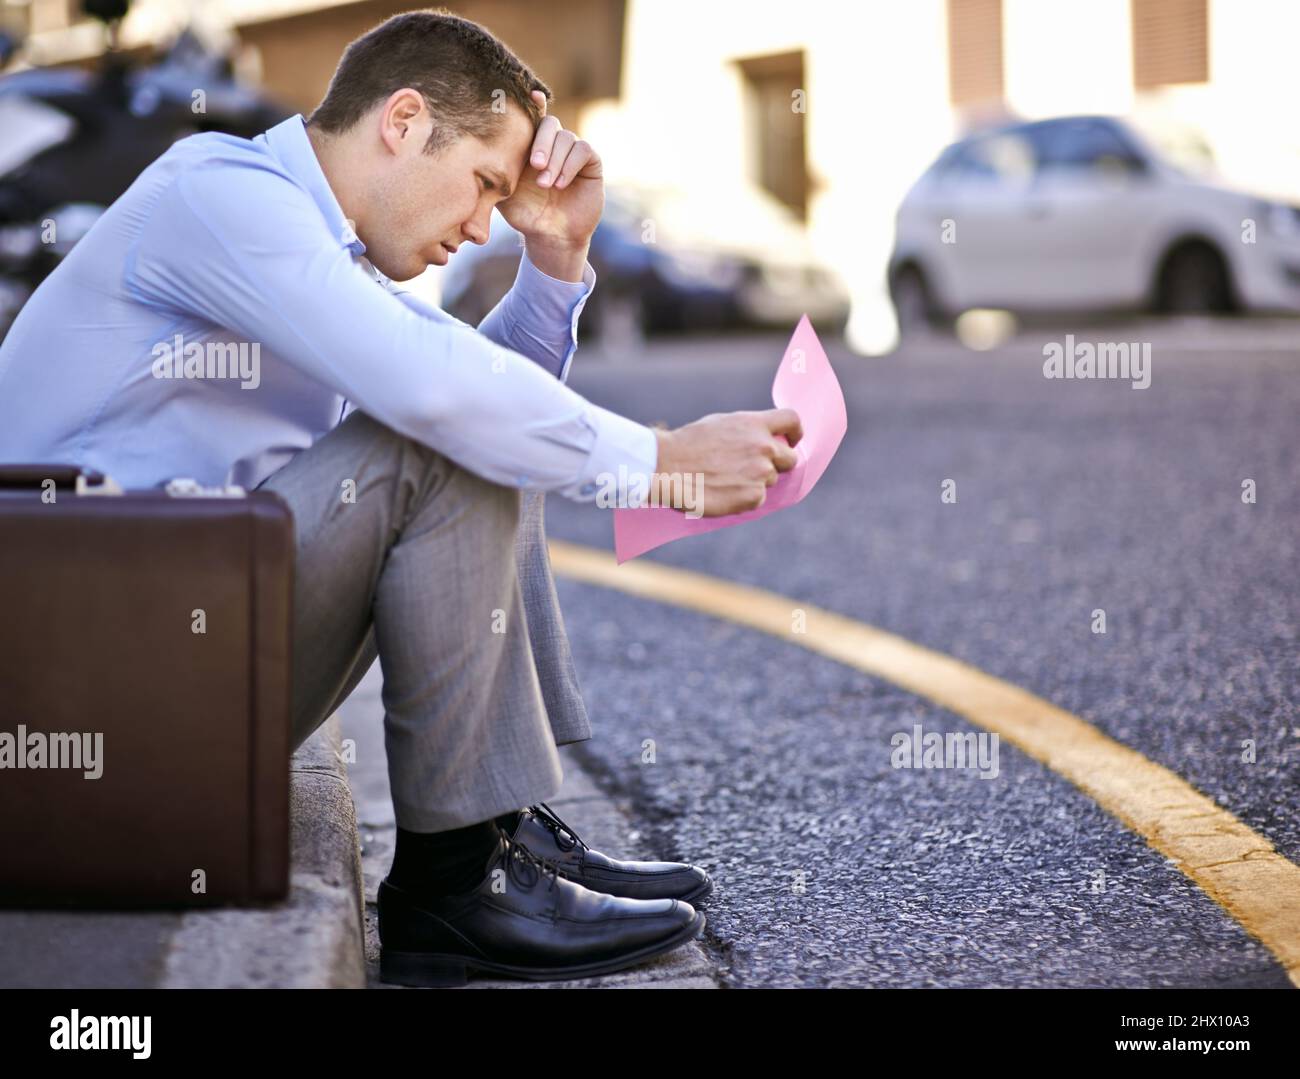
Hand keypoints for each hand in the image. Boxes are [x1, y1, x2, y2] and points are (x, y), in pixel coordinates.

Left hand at [497, 90, 603, 251]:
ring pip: (567, 138)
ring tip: (546, 184)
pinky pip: (583, 149)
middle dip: (542, 142)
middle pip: (550, 124)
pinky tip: (560, 183)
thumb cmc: (524, 214)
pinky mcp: (591, 163)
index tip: (532, 95)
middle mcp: (553, 145)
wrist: (550, 237)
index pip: (533, 117)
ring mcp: (573, 152)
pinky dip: (570, 164)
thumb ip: (492, 169)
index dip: (533, 103)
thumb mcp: (502, 190)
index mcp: (531, 145)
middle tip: (534, 165)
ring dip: (555, 160)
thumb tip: (469, 153)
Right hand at [652, 408, 803, 516]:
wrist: (668, 467)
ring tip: (726, 479)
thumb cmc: (687, 445)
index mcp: (754, 424)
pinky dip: (744, 498)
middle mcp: (763, 447)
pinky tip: (722, 492)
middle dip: (778, 464)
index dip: (795, 432)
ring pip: (770, 480)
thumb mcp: (720, 424)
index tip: (791, 441)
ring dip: (755, 482)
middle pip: (790, 458)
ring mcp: (761, 473)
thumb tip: (762, 439)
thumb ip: (746, 431)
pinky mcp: (754, 496)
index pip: (792, 420)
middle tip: (757, 469)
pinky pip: (757, 499)